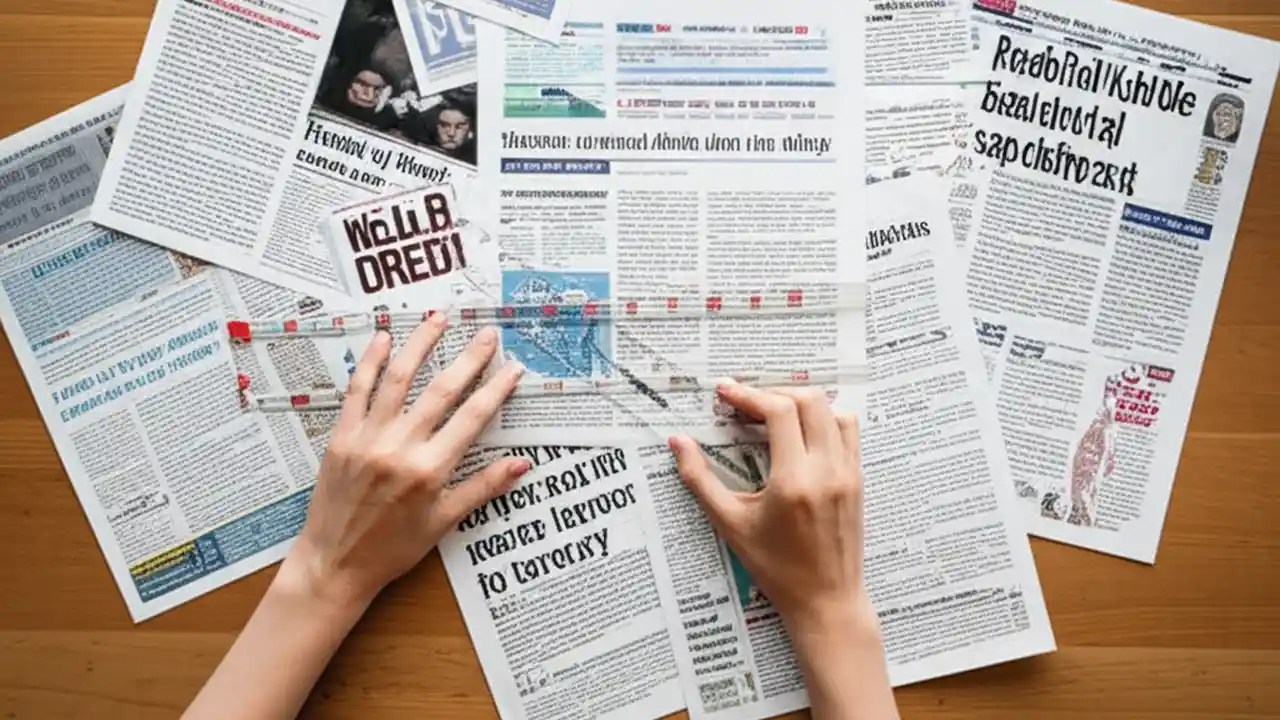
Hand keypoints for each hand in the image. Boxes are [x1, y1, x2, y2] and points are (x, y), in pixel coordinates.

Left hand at [279, 316, 529, 613]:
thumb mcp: (444, 522)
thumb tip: (522, 463)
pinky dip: (370, 361)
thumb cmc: (392, 550)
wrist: (334, 565)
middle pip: (441, 391)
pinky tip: (383, 338)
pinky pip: (357, 391)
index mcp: (430, 471)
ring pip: (398, 380)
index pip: (472, 419)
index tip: (513, 368)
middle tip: (486, 333)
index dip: (496, 390)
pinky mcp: (341, 437)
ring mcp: (367, 439)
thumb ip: (482, 487)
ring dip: (420, 345)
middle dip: (468, 359)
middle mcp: (399, 448)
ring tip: (438, 319)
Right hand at [671, 382, 896, 718]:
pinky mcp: (858, 480)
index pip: (779, 412)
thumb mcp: (730, 524)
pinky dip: (824, 419)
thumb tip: (677, 442)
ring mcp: (848, 473)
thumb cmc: (776, 567)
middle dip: (773, 392)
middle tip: (745, 403)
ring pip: (833, 410)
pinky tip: (800, 434)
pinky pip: (848, 432)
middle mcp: (827, 470)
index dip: (749, 394)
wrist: (826, 599)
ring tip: (773, 415)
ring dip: (802, 403)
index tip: (725, 392)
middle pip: (809, 400)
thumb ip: (700, 480)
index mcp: (794, 480)